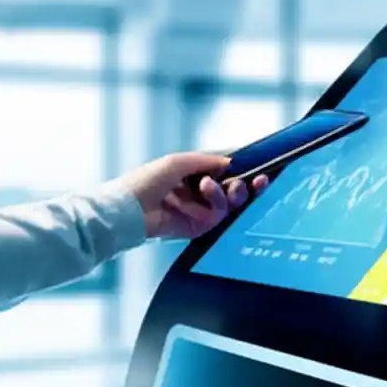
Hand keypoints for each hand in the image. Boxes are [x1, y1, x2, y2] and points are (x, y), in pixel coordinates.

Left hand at [119, 152, 268, 239]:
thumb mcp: (178, 161)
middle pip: (233, 189)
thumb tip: (231, 163)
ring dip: (231, 192)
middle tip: (254, 180)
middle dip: (246, 184)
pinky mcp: (200, 227)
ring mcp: (201, 210)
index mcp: (193, 174)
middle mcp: (199, 192)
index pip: (225, 171)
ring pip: (230, 203)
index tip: (257, 168)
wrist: (128, 210)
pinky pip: (220, 215)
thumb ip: (207, 160)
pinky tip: (208, 189)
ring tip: (216, 183)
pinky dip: (219, 201)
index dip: (242, 170)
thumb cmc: (146, 181)